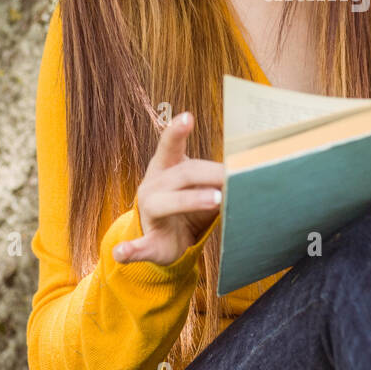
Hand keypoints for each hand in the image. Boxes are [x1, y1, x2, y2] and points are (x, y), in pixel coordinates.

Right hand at [113, 111, 223, 265]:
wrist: (167, 239)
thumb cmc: (187, 204)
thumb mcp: (200, 186)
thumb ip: (218, 178)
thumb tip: (249, 170)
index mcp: (166, 168)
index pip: (170, 145)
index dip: (177, 131)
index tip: (187, 117)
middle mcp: (154, 186)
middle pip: (182, 174)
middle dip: (209, 173)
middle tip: (233, 175)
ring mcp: (148, 213)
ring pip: (165, 203)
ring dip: (191, 200)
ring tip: (216, 199)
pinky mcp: (148, 242)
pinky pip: (137, 246)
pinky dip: (129, 250)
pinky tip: (121, 252)